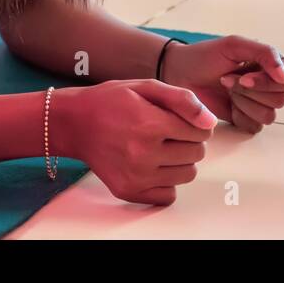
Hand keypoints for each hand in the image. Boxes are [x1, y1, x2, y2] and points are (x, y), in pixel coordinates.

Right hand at [53, 80, 216, 205]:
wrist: (74, 123)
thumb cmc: (112, 101)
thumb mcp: (146, 87)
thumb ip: (183, 100)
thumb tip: (209, 122)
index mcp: (150, 123)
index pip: (201, 132)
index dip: (196, 123)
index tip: (181, 119)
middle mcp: (144, 153)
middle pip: (197, 154)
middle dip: (189, 141)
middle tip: (169, 132)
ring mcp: (136, 176)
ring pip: (187, 175)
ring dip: (180, 161)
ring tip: (161, 147)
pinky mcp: (129, 191)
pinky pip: (169, 195)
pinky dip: (167, 182)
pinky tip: (153, 165)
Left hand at [161, 35, 283, 134]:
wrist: (181, 73)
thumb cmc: (207, 55)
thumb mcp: (236, 45)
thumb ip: (266, 54)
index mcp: (274, 64)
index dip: (271, 82)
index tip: (245, 77)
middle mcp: (271, 85)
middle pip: (281, 99)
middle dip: (250, 91)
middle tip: (227, 79)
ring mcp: (259, 103)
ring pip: (268, 115)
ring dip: (243, 102)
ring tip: (225, 88)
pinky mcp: (246, 119)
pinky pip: (255, 126)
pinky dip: (239, 115)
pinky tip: (226, 103)